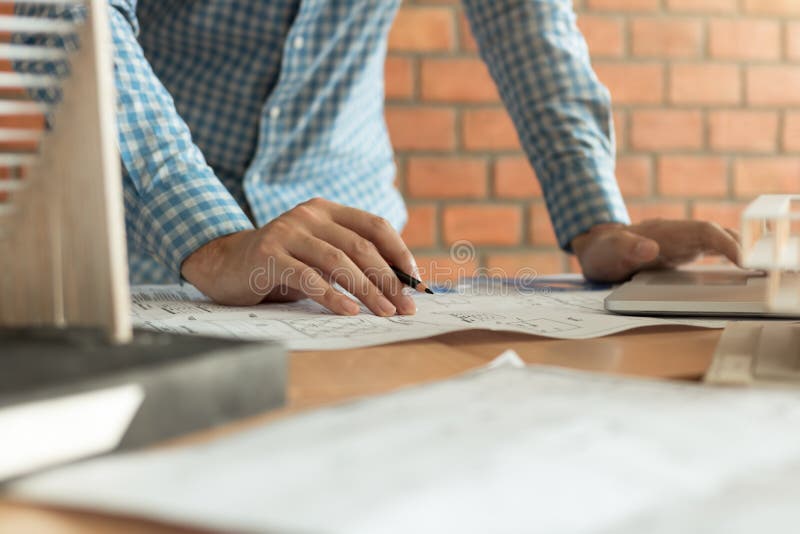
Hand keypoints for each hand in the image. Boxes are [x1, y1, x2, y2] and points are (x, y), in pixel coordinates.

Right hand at [181, 198, 417, 315]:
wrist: (224, 264)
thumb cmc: (281, 265)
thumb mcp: (318, 256)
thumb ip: (349, 261)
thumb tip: (397, 288)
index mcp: (327, 210)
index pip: (374, 226)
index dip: (399, 253)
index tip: (415, 281)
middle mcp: (309, 216)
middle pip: (360, 247)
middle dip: (388, 279)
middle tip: (405, 306)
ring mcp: (287, 233)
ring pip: (338, 261)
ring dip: (367, 290)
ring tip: (385, 312)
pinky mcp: (268, 255)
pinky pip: (308, 278)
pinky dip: (332, 296)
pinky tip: (349, 312)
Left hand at [571, 219, 740, 282]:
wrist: (595, 248)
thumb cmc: (601, 250)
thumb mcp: (609, 252)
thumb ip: (627, 249)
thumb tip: (650, 248)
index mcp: (664, 232)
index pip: (703, 231)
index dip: (725, 242)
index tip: (742, 257)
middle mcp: (676, 234)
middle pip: (715, 234)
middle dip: (740, 245)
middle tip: (760, 266)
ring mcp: (678, 243)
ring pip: (715, 241)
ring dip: (736, 250)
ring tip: (757, 267)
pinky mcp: (677, 253)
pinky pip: (707, 251)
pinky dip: (725, 256)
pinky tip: (738, 268)